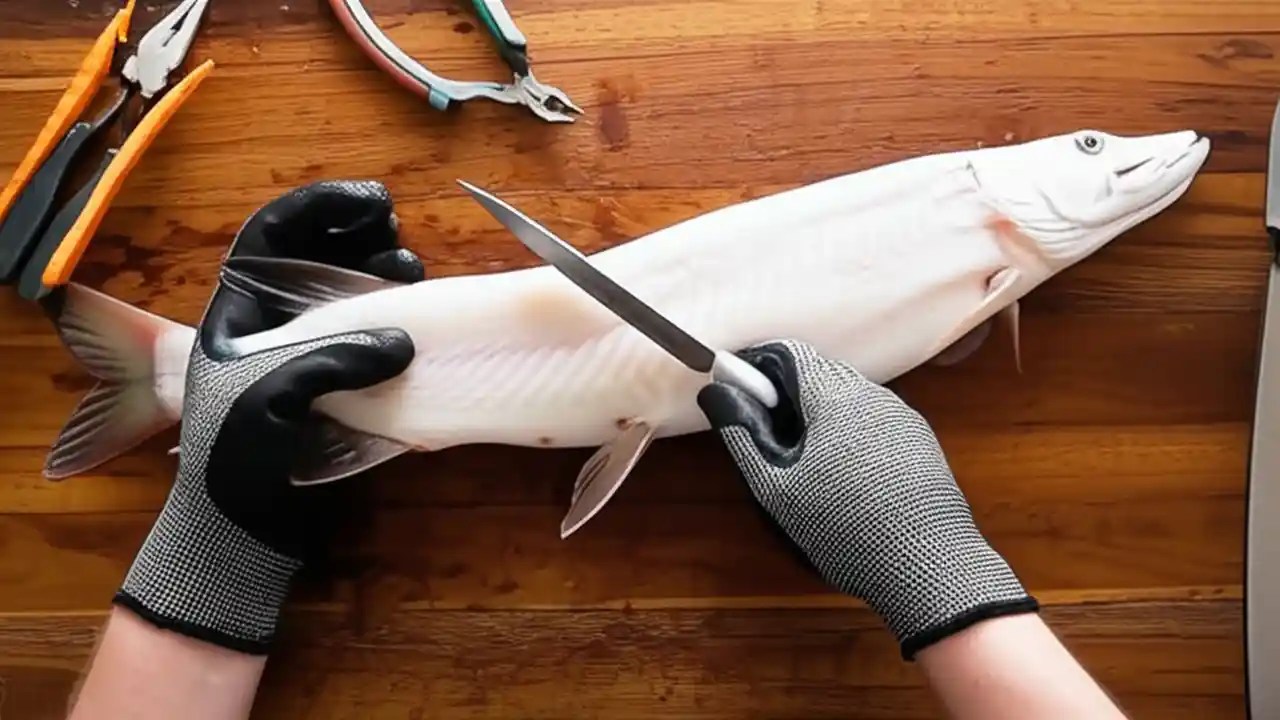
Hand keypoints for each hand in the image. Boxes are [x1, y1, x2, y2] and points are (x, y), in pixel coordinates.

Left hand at [114, 180, 421, 653]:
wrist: (243, 532)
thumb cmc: (236, 458)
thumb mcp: (267, 398)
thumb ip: (330, 360)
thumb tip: (401, 339)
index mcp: (237, 315)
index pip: (272, 237)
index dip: (320, 208)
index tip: (376, 204)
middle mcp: (272, 324)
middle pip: (316, 256)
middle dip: (359, 236)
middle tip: (399, 232)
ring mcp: (307, 353)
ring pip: (348, 293)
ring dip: (383, 274)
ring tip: (413, 270)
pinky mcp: (340, 385)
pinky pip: (371, 337)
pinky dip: (397, 320)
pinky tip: (420, 318)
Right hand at [697, 340, 1037, 658]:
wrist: (931, 567)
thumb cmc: (844, 529)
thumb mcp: (778, 489)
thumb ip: (744, 434)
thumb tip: (716, 392)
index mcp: (836, 396)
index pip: (789, 353)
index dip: (756, 369)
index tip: (738, 398)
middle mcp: (874, 394)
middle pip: (819, 371)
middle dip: (787, 394)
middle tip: (767, 439)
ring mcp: (903, 415)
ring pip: (848, 395)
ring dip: (818, 413)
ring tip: (805, 464)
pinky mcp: (921, 440)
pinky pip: (873, 418)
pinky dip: (849, 430)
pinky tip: (845, 475)